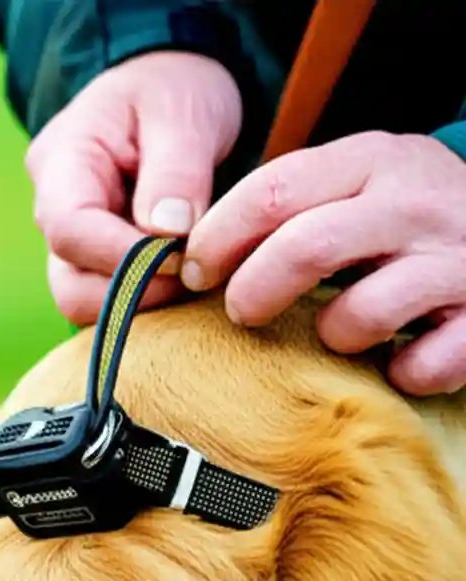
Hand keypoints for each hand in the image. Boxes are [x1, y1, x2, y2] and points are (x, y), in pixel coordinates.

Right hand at [27, 50, 243, 324]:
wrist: (164, 86)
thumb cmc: (170, 88)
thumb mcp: (182, 111)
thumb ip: (176, 171)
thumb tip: (166, 234)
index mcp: (62, 162)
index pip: (70, 229)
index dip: (123, 257)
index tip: (182, 258)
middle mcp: (53, 209)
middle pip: (69, 284)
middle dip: (131, 294)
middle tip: (194, 276)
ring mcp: (72, 240)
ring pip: (86, 303)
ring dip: (141, 304)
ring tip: (194, 276)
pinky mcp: (96, 259)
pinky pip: (111, 300)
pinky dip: (148, 300)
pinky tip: (186, 279)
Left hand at [184, 131, 465, 395]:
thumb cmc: (411, 214)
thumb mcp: (358, 181)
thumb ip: (291, 205)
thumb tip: (190, 256)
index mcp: (372, 160)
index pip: (271, 191)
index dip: (216, 239)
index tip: (192, 273)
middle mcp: (416, 202)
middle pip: (306, 248)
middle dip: (254, 290)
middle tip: (242, 311)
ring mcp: (458, 260)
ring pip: (364, 312)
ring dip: (334, 334)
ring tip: (338, 331)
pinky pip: (424, 364)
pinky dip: (402, 372)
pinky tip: (399, 360)